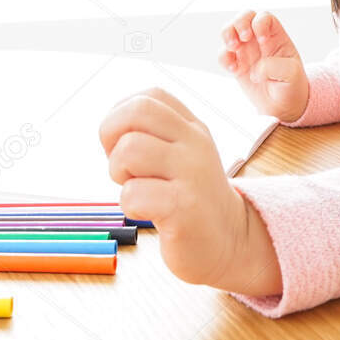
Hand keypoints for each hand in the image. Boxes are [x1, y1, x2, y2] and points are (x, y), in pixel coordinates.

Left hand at [98, 86, 280, 294]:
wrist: (229, 243)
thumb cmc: (191, 199)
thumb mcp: (181, 156)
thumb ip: (155, 134)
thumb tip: (110, 124)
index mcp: (192, 128)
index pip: (150, 96)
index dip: (122, 115)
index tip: (124, 144)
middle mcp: (194, 144)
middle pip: (137, 111)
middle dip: (111, 135)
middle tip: (122, 165)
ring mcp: (192, 174)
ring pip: (129, 150)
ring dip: (118, 172)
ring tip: (137, 189)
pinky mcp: (184, 207)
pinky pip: (134, 194)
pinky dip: (129, 206)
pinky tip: (147, 213)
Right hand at [218, 10, 309, 122]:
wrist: (282, 106)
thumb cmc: (291, 86)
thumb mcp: (292, 75)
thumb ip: (276, 67)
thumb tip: (256, 68)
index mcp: (276, 36)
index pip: (265, 17)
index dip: (260, 24)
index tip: (263, 41)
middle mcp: (259, 39)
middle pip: (244, 16)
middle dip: (239, 23)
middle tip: (243, 39)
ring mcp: (246, 50)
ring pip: (229, 30)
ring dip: (227, 35)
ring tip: (233, 49)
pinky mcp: (236, 64)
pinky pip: (223, 54)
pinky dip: (224, 58)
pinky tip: (234, 70)